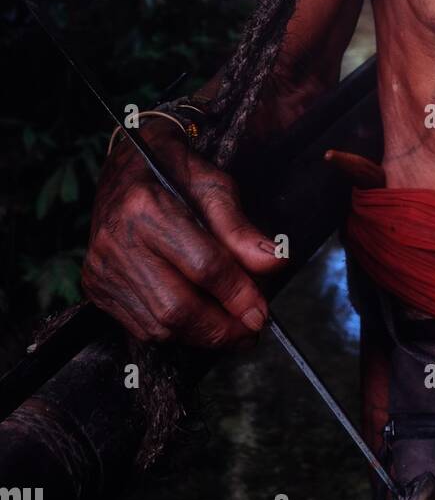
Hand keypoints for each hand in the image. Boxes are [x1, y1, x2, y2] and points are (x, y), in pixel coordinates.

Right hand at [82, 121, 279, 347]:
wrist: (127, 164)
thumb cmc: (175, 170)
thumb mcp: (215, 186)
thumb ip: (241, 231)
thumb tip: (275, 263)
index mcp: (147, 206)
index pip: (202, 266)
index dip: (237, 294)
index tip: (262, 312)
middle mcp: (116, 240)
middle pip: (176, 307)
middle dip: (220, 328)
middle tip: (250, 330)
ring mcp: (102, 267)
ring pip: (158, 325)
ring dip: (200, 335)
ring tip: (229, 327)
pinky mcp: (94, 286)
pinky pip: (140, 326)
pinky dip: (174, 330)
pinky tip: (196, 318)